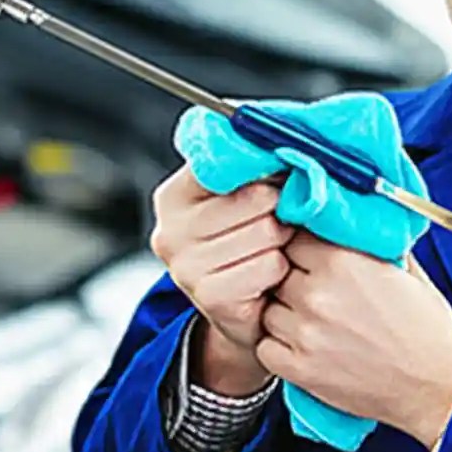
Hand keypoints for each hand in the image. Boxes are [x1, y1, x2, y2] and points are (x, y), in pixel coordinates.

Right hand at [150, 165, 293, 394]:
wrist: (242, 313)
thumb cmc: (247, 245)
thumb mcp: (239, 200)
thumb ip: (249, 168)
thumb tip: (281, 138)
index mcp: (173, 196)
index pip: (225, 161)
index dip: (263, 166)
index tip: (279, 174)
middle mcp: (170, 230)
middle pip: (255, 197)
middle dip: (279, 208)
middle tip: (278, 220)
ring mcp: (185, 267)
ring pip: (265, 232)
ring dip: (281, 241)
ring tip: (272, 249)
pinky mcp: (208, 297)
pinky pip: (268, 266)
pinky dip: (280, 270)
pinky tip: (268, 275)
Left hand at [257, 231, 451, 446]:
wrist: (439, 384)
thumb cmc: (428, 331)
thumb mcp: (406, 271)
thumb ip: (371, 245)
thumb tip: (355, 228)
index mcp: (342, 261)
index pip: (292, 239)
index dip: (301, 250)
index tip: (309, 260)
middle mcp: (317, 294)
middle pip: (277, 273)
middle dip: (292, 281)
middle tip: (314, 294)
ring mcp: (306, 333)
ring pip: (268, 310)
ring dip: (284, 314)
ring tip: (311, 323)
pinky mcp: (301, 368)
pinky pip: (264, 348)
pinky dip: (277, 347)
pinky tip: (301, 346)